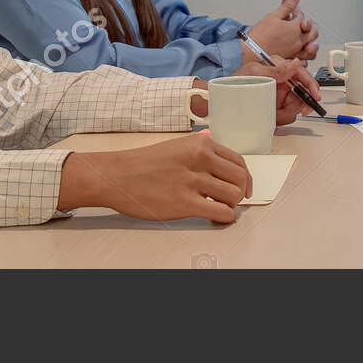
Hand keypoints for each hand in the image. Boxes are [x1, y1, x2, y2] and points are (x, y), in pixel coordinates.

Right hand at [59, 133, 251, 223]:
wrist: (117, 175)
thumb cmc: (144, 164)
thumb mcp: (178, 147)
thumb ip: (202, 154)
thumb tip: (225, 168)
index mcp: (200, 143)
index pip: (238, 161)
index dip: (244, 178)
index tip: (243, 188)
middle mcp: (199, 158)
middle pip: (240, 179)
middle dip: (240, 193)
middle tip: (231, 201)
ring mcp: (192, 181)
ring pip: (233, 196)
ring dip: (231, 206)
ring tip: (219, 209)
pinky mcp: (184, 203)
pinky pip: (221, 212)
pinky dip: (224, 218)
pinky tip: (216, 218)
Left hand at [234, 57, 320, 123]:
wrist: (220, 101)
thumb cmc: (234, 82)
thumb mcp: (255, 72)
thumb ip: (277, 69)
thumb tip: (296, 63)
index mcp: (277, 68)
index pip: (301, 73)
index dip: (310, 84)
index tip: (315, 95)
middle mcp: (281, 81)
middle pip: (302, 91)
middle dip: (304, 101)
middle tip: (305, 110)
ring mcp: (278, 95)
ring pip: (295, 105)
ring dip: (289, 111)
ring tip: (276, 114)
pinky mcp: (275, 108)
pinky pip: (286, 114)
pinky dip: (282, 118)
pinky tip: (273, 117)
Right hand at [246, 0, 318, 60]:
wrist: (252, 51)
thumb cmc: (261, 35)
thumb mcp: (274, 15)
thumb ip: (287, 5)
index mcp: (295, 29)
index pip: (301, 17)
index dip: (297, 11)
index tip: (292, 11)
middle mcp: (298, 41)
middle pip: (312, 32)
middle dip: (310, 25)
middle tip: (306, 23)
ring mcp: (295, 51)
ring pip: (311, 47)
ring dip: (312, 41)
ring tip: (309, 39)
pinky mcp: (291, 60)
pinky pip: (305, 60)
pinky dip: (306, 56)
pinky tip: (302, 53)